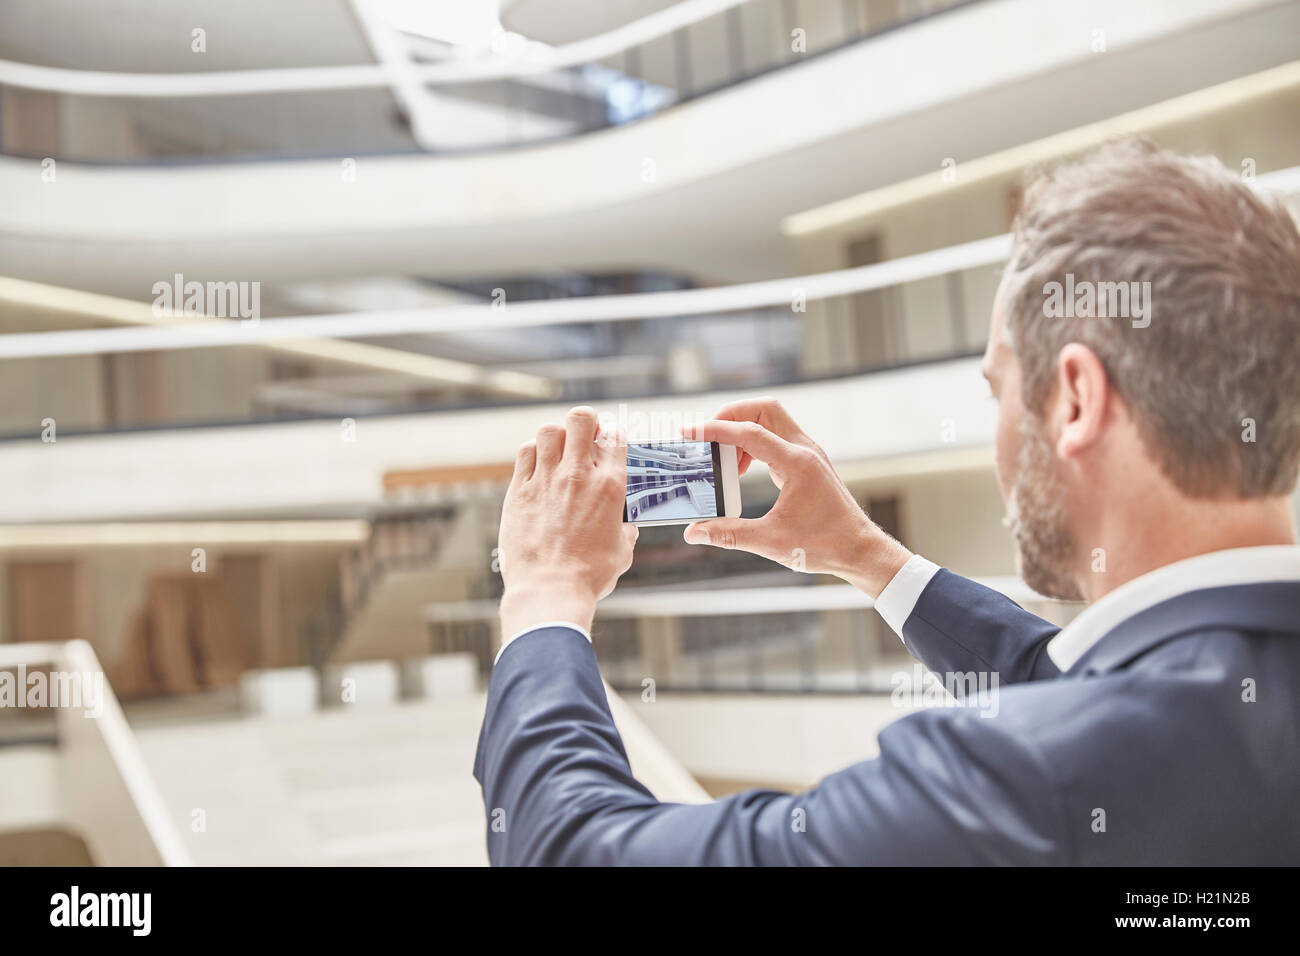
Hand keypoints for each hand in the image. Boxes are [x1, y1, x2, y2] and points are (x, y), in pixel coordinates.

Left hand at [497, 406, 637, 639]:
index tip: (608, 440)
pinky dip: (533, 452)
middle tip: (584, 436)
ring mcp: (546, 479)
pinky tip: (538, 465)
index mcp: (610, 486)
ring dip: (557, 435)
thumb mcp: (623, 551)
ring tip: (558, 451)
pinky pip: (525, 452)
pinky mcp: (519, 490)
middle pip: (581, 419)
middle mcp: (579, 475)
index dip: (613, 433)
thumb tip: (626, 525)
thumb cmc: (589, 575)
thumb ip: (626, 529)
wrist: (549, 589)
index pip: (615, 436)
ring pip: (549, 430)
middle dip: (585, 422)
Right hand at [681, 398, 910, 596]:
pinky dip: (755, 444)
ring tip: (724, 461)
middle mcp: (805, 450)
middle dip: (731, 415)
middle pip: (764, 409)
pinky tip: (742, 470)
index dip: (715, 430)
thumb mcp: (771, 541)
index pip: (750, 432)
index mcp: (797, 463)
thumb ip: (729, 534)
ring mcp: (808, 453)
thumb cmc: (824, 545)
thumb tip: (694, 532)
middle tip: (707, 436)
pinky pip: (777, 437)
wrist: (859, 550)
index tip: (689, 431)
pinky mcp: (808, 462)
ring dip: (743, 430)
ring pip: (771, 420)